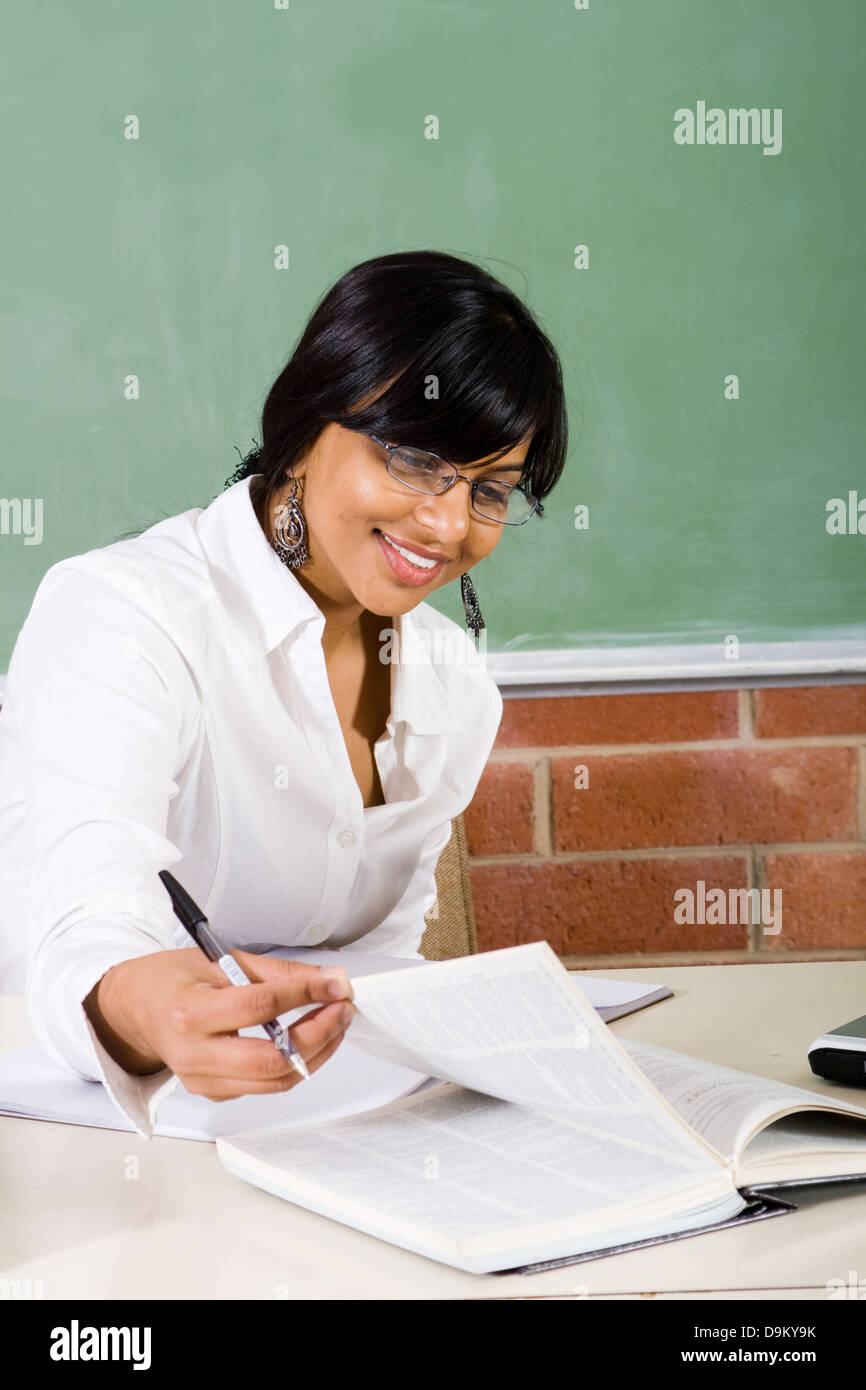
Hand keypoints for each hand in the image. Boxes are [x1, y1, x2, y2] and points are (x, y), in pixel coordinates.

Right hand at [84, 947, 355, 1100]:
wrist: (137, 1010)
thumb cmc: (175, 981)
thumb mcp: (221, 960)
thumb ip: (277, 972)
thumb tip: (327, 980)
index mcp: (191, 1012)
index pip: (260, 1006)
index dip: (305, 994)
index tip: (335, 984)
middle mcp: (195, 1054)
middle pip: (273, 1058)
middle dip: (320, 1034)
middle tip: (342, 1007)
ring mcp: (204, 1080)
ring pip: (277, 1080)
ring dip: (317, 1051)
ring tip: (335, 1021)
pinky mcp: (214, 1093)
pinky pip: (266, 1085)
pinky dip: (296, 1063)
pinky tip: (309, 1038)